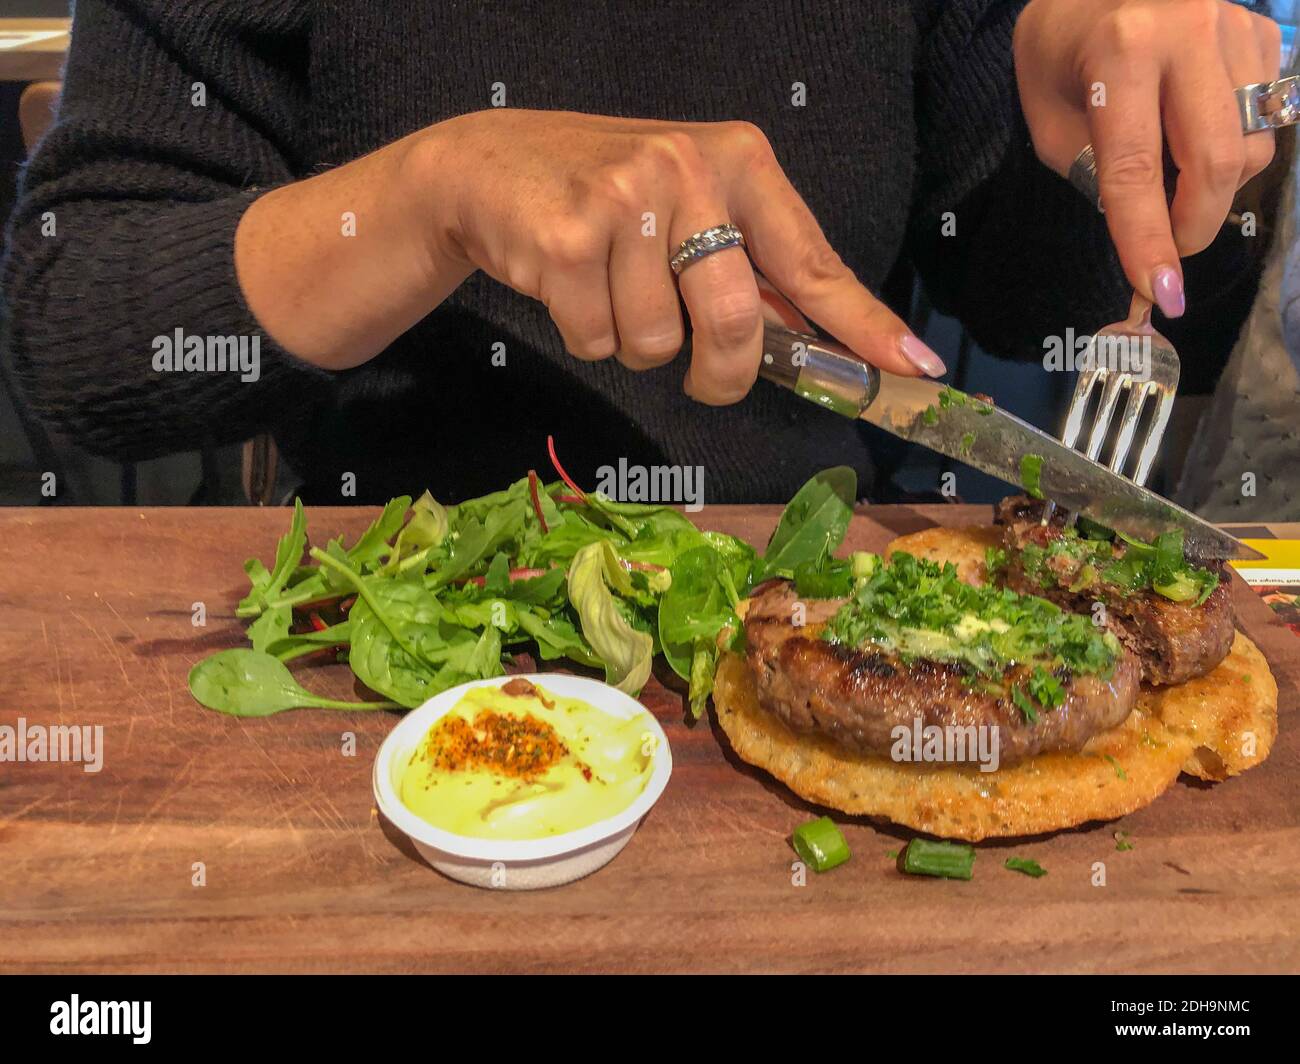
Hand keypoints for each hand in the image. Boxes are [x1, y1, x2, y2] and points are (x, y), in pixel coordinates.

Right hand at [417, 109, 943, 401]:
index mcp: (735, 161)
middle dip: (721, 375)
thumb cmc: (604, 197)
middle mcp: (688, 168)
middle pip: (735, 322)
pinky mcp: (569, 237)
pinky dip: (586, 335)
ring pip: (658, 344)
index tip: (913, 369)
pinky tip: (569, 285)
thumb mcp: (688, 207)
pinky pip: (599, 341)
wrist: (490, 166)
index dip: (863, 325)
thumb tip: (813, 343)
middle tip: (704, 379)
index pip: (812, 259)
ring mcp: (626, 198)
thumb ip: (748, 267)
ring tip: (608, 288)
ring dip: (635, 343)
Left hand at [1014, 0, 1281, 316]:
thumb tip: (1148, 242)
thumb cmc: (1058, 56)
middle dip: (1195, 225)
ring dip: (1214, 188)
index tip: (1160, 292)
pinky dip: (1233, 146)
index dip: (1148, 240)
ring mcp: (1235, 25)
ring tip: (1172, 183)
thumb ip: (1097, 177)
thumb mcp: (1051, 122)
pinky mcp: (1263, 30)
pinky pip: (1265, 116)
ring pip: (1251, 144)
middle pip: (1217, 161)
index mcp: (1122, 52)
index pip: (1136, 170)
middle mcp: (1189, 30)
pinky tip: (1194, 134)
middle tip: (1169, 252)